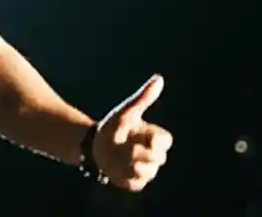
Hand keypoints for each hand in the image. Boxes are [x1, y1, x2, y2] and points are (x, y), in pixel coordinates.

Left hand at [93, 74, 172, 191]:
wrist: (95, 144)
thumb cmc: (114, 126)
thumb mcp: (127, 111)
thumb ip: (144, 98)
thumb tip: (159, 78)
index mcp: (155, 137)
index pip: (165, 141)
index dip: (153, 139)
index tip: (136, 133)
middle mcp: (154, 155)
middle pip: (157, 158)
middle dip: (138, 152)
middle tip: (124, 146)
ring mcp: (146, 169)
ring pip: (148, 172)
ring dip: (130, 165)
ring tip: (118, 157)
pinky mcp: (135, 182)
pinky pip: (136, 184)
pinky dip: (124, 177)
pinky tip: (115, 168)